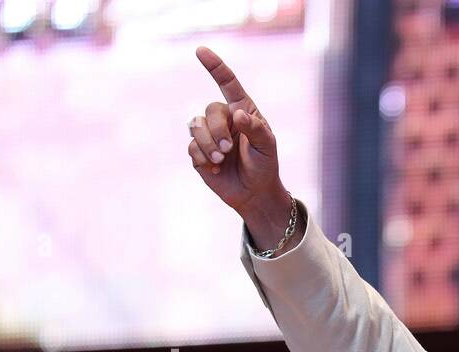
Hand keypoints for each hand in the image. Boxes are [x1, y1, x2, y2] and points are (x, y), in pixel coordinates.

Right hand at [188, 46, 291, 244]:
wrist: (255, 193)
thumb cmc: (265, 166)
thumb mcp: (267, 147)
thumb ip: (255, 128)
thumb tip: (237, 114)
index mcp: (242, 110)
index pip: (227, 83)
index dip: (215, 66)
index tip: (200, 51)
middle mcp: (223, 119)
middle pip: (210, 109)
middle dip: (218, 129)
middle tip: (229, 148)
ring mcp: (209, 134)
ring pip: (195, 125)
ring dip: (207, 143)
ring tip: (221, 158)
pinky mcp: (198, 152)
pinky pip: (191, 147)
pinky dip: (203, 157)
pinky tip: (216, 167)